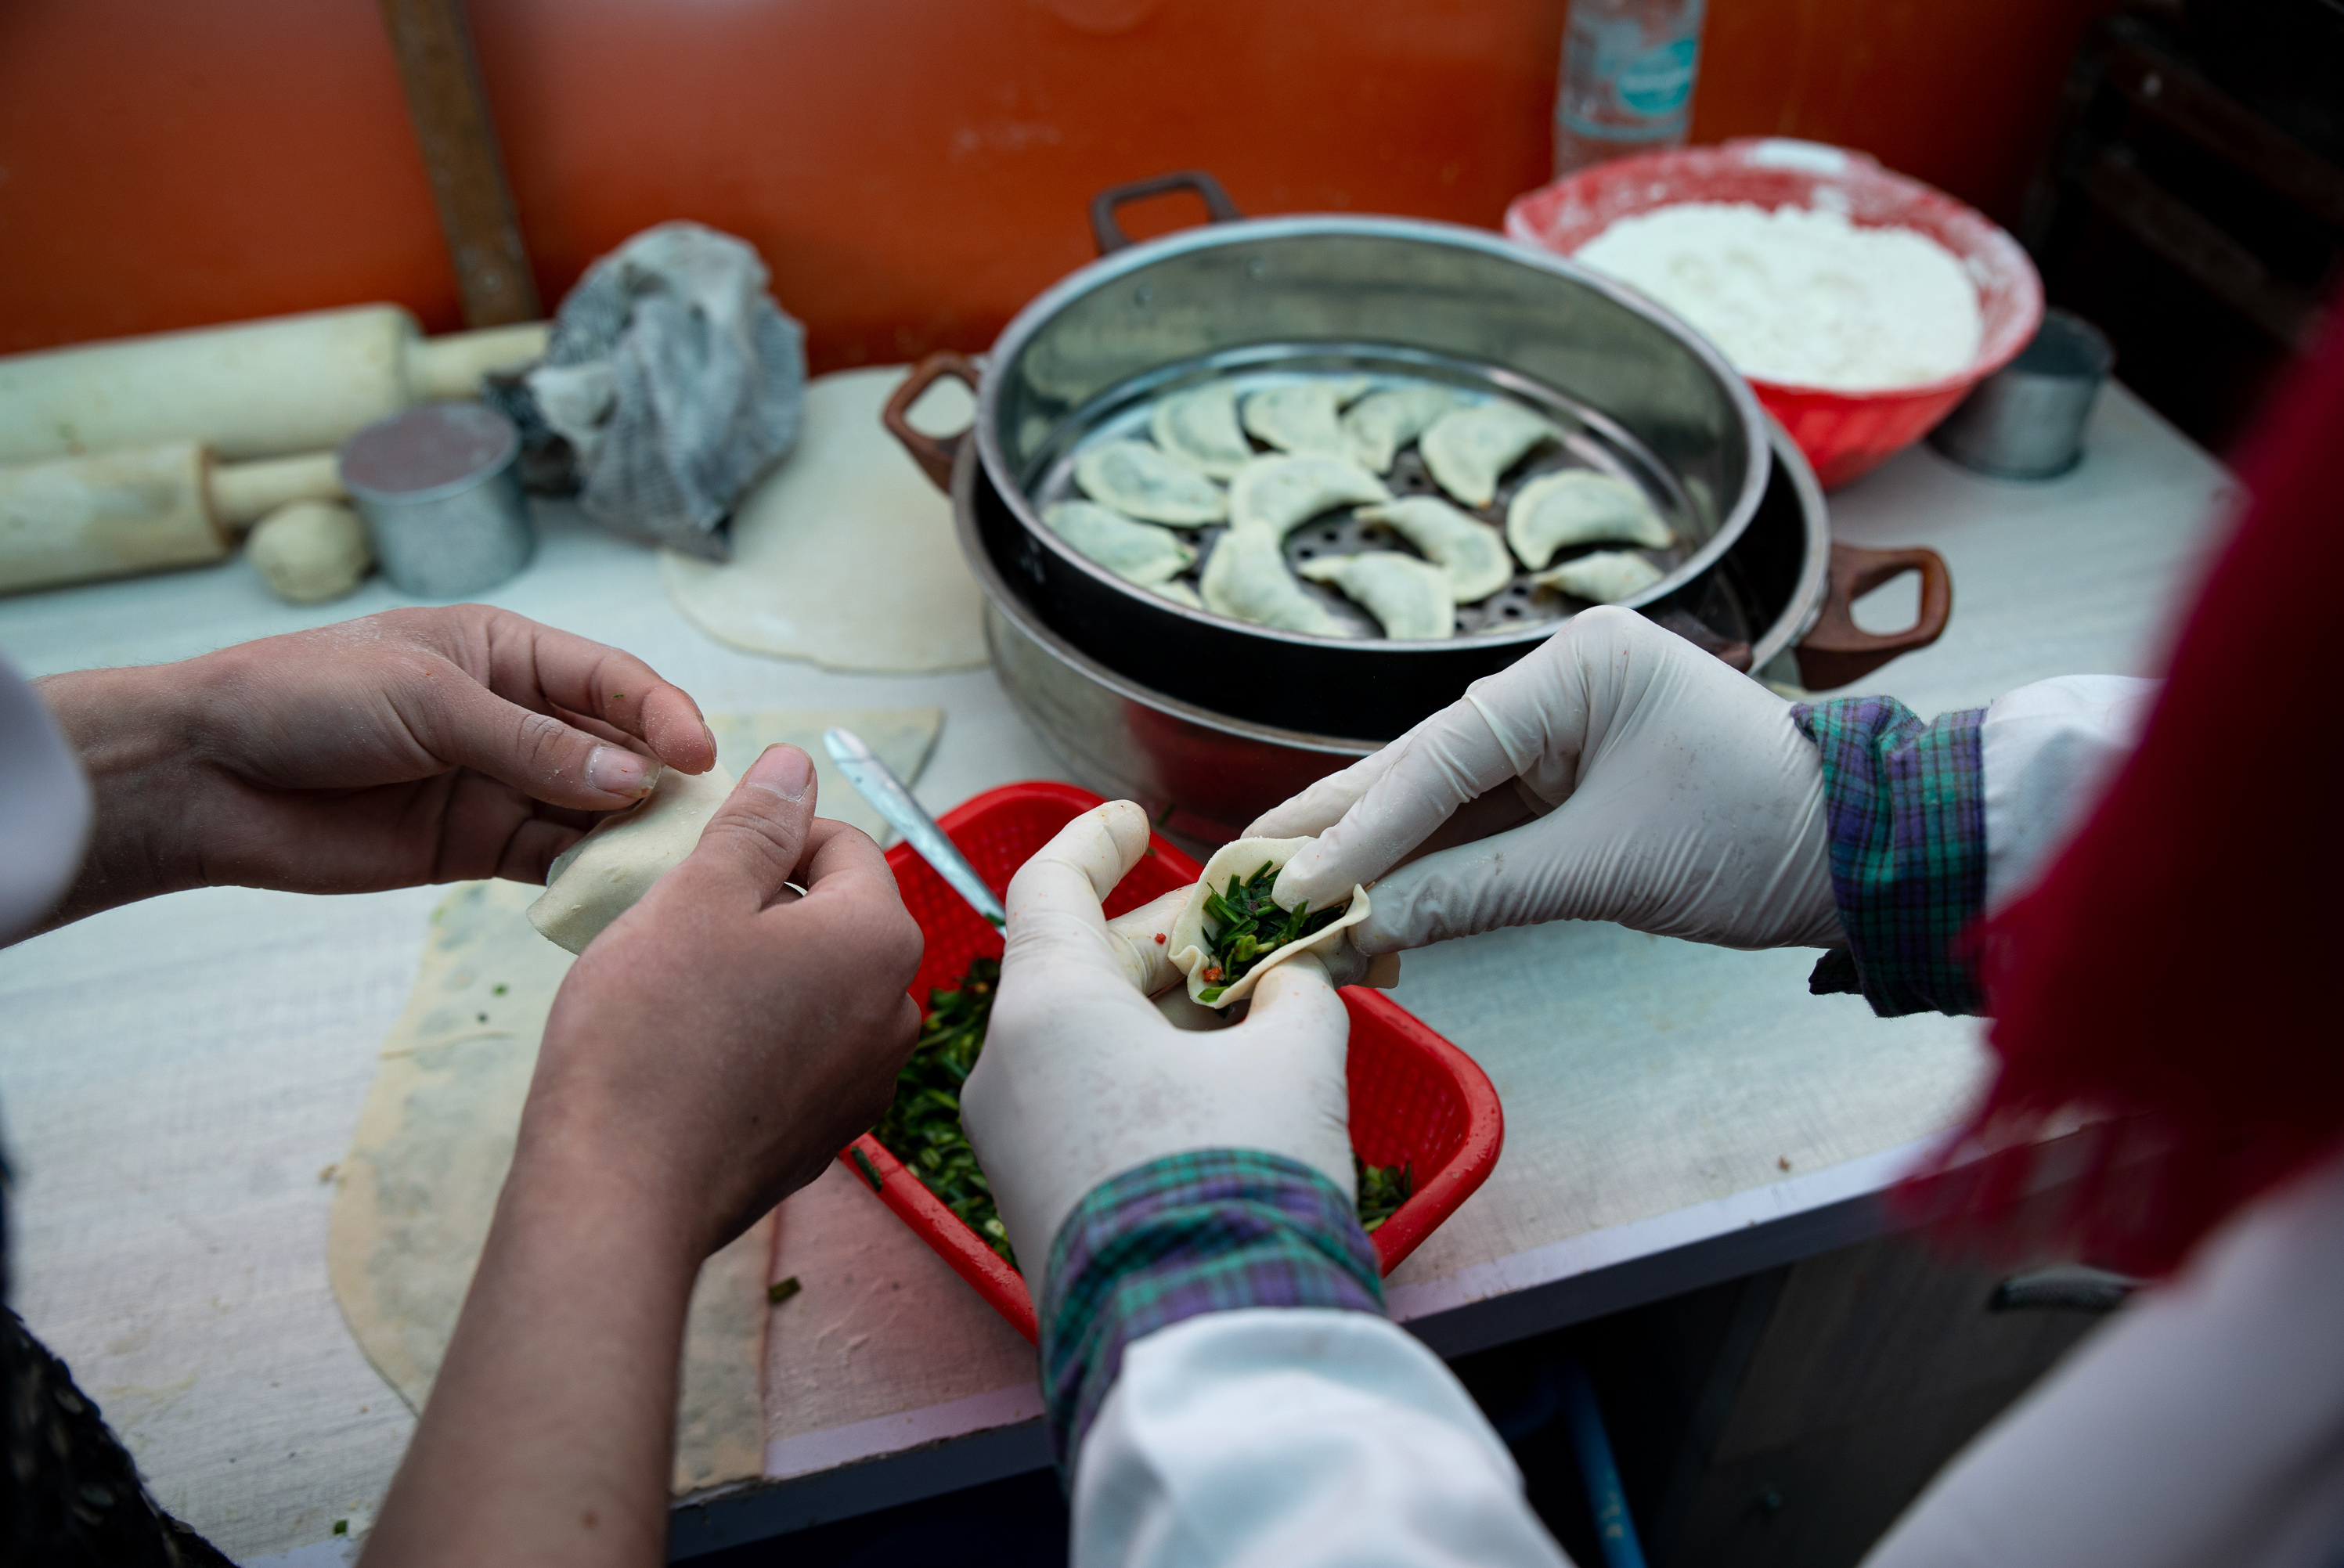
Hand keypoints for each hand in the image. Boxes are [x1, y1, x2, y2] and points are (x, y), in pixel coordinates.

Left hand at [37, 605, 717, 921]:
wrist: (204, 776)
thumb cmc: (305, 701)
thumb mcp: (427, 701)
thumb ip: (532, 745)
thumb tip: (635, 781)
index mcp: (505, 653)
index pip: (609, 679)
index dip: (662, 713)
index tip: (700, 755)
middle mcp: (514, 716)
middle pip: (616, 747)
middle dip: (661, 779)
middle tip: (705, 822)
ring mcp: (496, 784)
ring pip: (592, 809)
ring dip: (631, 832)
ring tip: (671, 863)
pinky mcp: (473, 847)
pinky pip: (550, 859)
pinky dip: (586, 874)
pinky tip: (617, 889)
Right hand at [366, 745, 922, 1567]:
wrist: (622, 1191)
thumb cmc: (650, 1034)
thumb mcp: (696, 897)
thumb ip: (757, 825)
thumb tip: (797, 765)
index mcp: (879, 936)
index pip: (842, 844)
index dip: (768, 837)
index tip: (700, 864)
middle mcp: (897, 1008)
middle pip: (838, 916)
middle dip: (767, 905)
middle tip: (680, 924)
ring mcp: (869, 1079)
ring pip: (820, 985)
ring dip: (763, 970)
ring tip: (681, 989)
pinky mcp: (830, 1131)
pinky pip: (805, 1052)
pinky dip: (762, 1035)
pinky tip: (695, 1052)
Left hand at [961, 802, 1352, 1280]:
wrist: (1203, 1344)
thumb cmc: (1238, 1182)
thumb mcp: (1295, 1058)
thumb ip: (1297, 993)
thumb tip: (1295, 981)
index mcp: (1048, 1006)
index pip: (1051, 885)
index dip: (1097, 840)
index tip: (1134, 821)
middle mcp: (1005, 1066)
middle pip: (1077, 965)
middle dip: (1166, 943)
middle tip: (1241, 934)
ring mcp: (1010, 1141)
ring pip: (1080, 1038)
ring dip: (1161, 1014)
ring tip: (1253, 1012)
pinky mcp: (1032, 1199)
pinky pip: (1076, 1101)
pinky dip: (1139, 1072)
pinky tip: (1219, 1084)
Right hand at [1254, 607, 1844, 953]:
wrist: (1863, 855)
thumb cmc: (1759, 835)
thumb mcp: (1611, 866)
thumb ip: (1478, 891)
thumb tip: (1366, 925)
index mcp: (1580, 665)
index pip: (1445, 753)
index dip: (1363, 828)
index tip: (1297, 883)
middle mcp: (1563, 681)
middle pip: (1428, 764)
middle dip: (1342, 826)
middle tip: (1247, 862)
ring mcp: (1566, 727)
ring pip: (1447, 797)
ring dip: (1377, 853)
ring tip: (1285, 884)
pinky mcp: (1573, 775)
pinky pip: (1485, 823)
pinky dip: (1433, 867)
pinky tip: (1368, 898)